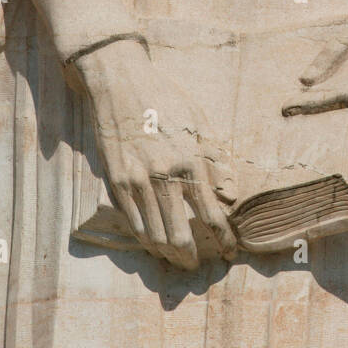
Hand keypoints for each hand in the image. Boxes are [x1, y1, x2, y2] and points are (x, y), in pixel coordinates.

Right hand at [75, 38, 236, 269]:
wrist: (119, 83)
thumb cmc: (164, 98)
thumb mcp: (199, 121)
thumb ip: (217, 158)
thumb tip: (231, 194)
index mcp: (190, 160)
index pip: (210, 214)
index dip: (222, 238)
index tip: (228, 250)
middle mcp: (164, 176)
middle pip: (179, 236)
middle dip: (192, 256)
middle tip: (198, 264)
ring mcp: (137, 182)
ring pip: (154, 236)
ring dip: (168, 254)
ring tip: (177, 259)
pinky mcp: (116, 182)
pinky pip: (132, 223)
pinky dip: (145, 239)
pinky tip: (154, 242)